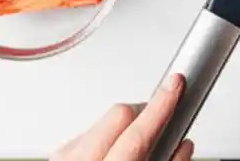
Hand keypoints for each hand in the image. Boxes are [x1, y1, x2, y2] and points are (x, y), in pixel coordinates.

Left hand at [52, 74, 192, 160]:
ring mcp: (61, 160)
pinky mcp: (57, 158)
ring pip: (104, 123)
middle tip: (163, 127)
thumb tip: (182, 146)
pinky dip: (107, 142)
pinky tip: (114, 159)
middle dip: (145, 116)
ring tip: (135, 155)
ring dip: (125, 132)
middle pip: (119, 115)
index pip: (136, 132)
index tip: (175, 85)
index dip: (161, 104)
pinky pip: (89, 136)